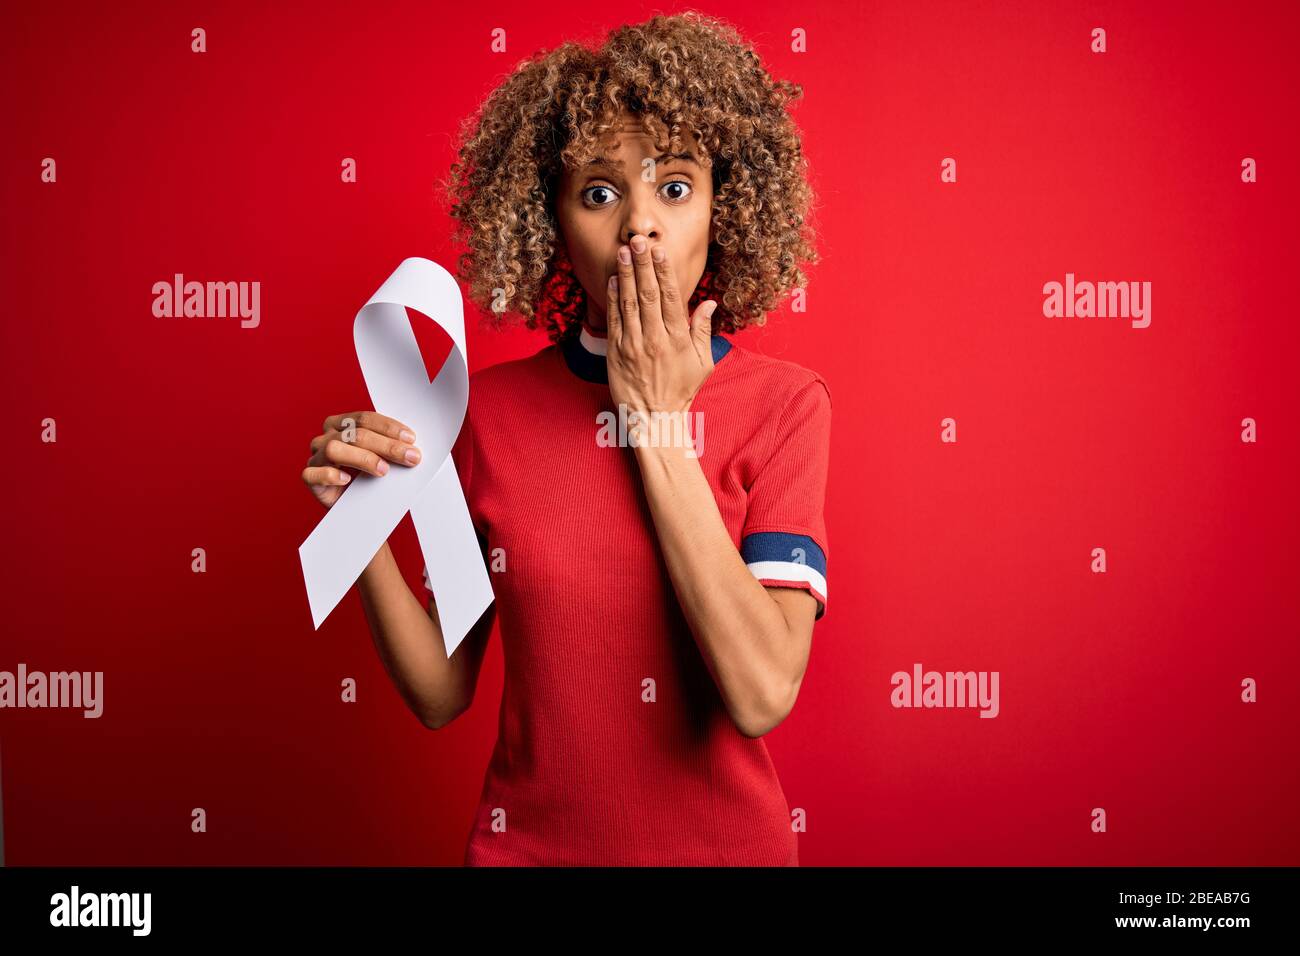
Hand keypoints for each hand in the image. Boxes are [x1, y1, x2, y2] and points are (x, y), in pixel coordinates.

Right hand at [301, 411, 420, 509]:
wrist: (355, 506)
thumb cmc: (368, 477)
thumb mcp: (382, 457)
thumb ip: (391, 447)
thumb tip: (413, 447)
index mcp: (342, 424)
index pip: (364, 418)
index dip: (388, 427)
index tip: (411, 439)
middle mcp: (326, 437)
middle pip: (354, 434)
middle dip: (386, 445)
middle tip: (410, 457)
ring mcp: (316, 457)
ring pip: (334, 450)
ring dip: (363, 458)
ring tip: (384, 470)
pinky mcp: (310, 478)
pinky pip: (313, 473)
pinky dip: (330, 475)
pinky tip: (347, 480)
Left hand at [606, 234, 718, 419]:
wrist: (655, 418)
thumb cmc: (681, 390)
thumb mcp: (703, 363)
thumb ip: (703, 331)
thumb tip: (708, 303)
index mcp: (678, 339)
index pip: (671, 297)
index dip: (664, 271)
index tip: (660, 250)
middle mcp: (655, 339)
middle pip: (649, 294)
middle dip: (643, 265)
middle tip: (638, 240)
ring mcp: (634, 346)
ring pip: (630, 303)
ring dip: (626, 275)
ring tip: (623, 251)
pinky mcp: (617, 353)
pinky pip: (615, 320)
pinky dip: (613, 298)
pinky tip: (613, 279)